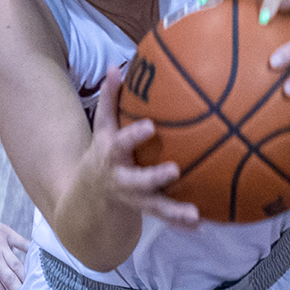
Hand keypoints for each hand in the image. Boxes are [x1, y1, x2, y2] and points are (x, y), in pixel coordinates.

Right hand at [85, 65, 201, 227]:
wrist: (88, 197)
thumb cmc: (102, 152)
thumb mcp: (102, 128)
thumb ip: (109, 99)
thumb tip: (116, 67)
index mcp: (111, 156)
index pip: (120, 144)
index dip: (134, 136)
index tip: (151, 127)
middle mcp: (121, 179)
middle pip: (136, 181)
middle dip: (153, 177)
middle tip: (175, 170)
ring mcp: (134, 198)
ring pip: (154, 206)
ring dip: (173, 210)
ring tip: (193, 213)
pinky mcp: (146, 211)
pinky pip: (165, 217)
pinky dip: (181, 220)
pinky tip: (201, 222)